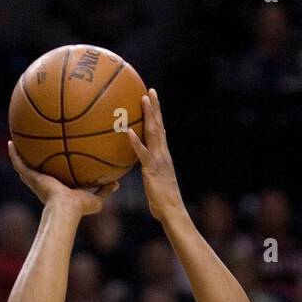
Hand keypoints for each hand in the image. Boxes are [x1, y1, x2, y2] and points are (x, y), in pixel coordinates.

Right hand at [8, 140, 118, 215]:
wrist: (66, 208)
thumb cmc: (79, 208)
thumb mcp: (96, 198)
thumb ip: (105, 190)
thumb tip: (117, 184)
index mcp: (57, 189)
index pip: (54, 177)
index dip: (53, 170)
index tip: (53, 160)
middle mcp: (44, 184)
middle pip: (37, 171)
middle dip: (34, 161)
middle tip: (33, 149)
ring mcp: (35, 181)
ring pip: (24, 166)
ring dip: (19, 155)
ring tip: (15, 142)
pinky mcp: (30, 178)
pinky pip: (19, 163)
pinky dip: (14, 154)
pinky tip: (11, 142)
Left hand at [127, 88, 182, 221]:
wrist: (172, 211)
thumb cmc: (164, 202)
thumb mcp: (157, 183)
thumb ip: (151, 172)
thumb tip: (144, 170)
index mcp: (164, 156)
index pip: (161, 131)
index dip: (158, 116)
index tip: (154, 101)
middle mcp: (163, 154)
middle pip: (159, 126)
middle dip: (155, 108)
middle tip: (150, 91)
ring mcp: (158, 160)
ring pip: (153, 133)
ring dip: (148, 115)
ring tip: (143, 99)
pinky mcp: (151, 169)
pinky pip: (142, 153)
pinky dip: (135, 141)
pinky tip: (128, 131)